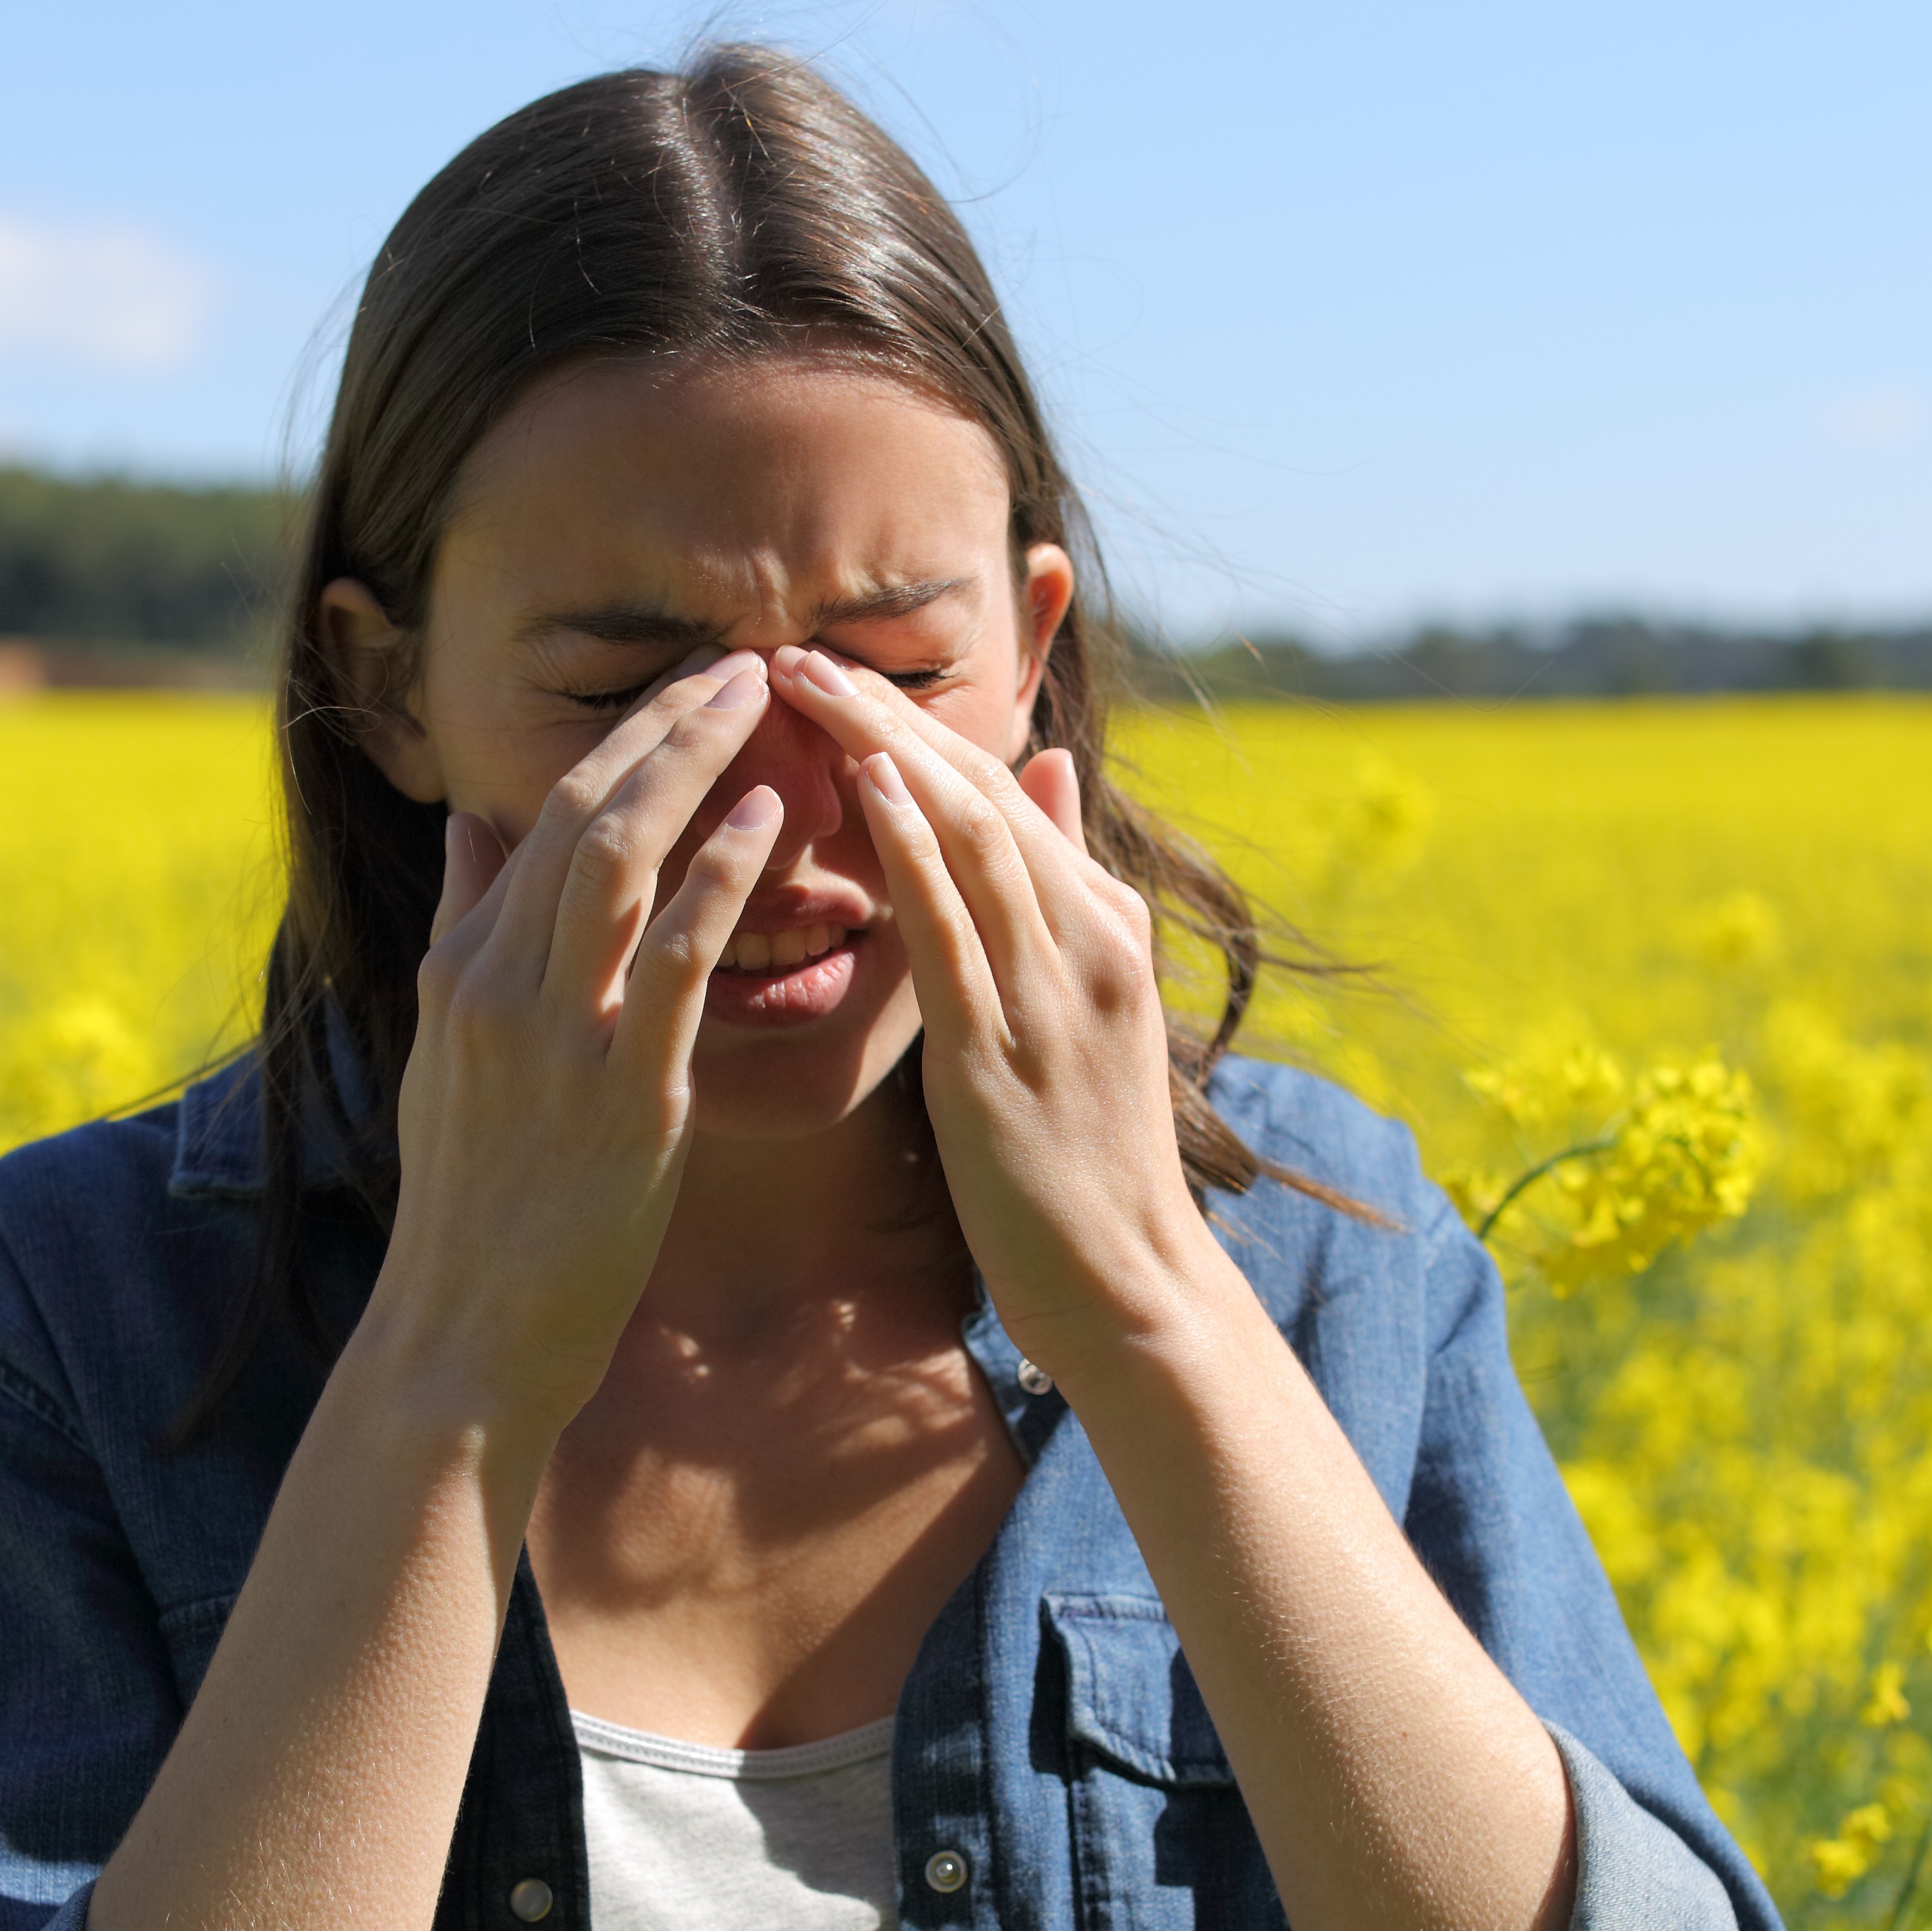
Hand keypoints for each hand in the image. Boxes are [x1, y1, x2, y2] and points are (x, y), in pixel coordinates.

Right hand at [370, 652, 784, 1436]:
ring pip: (619, 858)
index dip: (624, 742)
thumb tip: (473, 819)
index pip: (545, 818)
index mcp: (462, 969)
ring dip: (693, 766)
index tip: (690, 686)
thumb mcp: (445, 1052)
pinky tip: (768, 817)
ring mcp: (555, 1032)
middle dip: (663, 727)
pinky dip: (719, 875)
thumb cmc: (476, 1206)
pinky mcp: (621, 1092)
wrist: (465, 1334)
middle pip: (582, 812)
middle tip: (741, 661)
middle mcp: (497, 981)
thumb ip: (462, 928)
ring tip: (761, 699)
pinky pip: (674, 958)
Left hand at [765, 645, 1228, 1376]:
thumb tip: (1045, 773)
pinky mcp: (1006, 1055)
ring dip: (885, 750)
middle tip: (802, 648)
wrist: (1129, 1281)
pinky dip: (910, 848)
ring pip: (969, 838)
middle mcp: (1088, 941)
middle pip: (982, 794)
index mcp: (1104, 926)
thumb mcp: (1083, 1006)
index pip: (1003, 795)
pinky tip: (862, 785)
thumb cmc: (1086, 1157)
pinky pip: (955, 930)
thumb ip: (1058, 888)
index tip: (837, 670)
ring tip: (811, 684)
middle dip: (890, 714)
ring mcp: (1053, 995)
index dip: (919, 725)